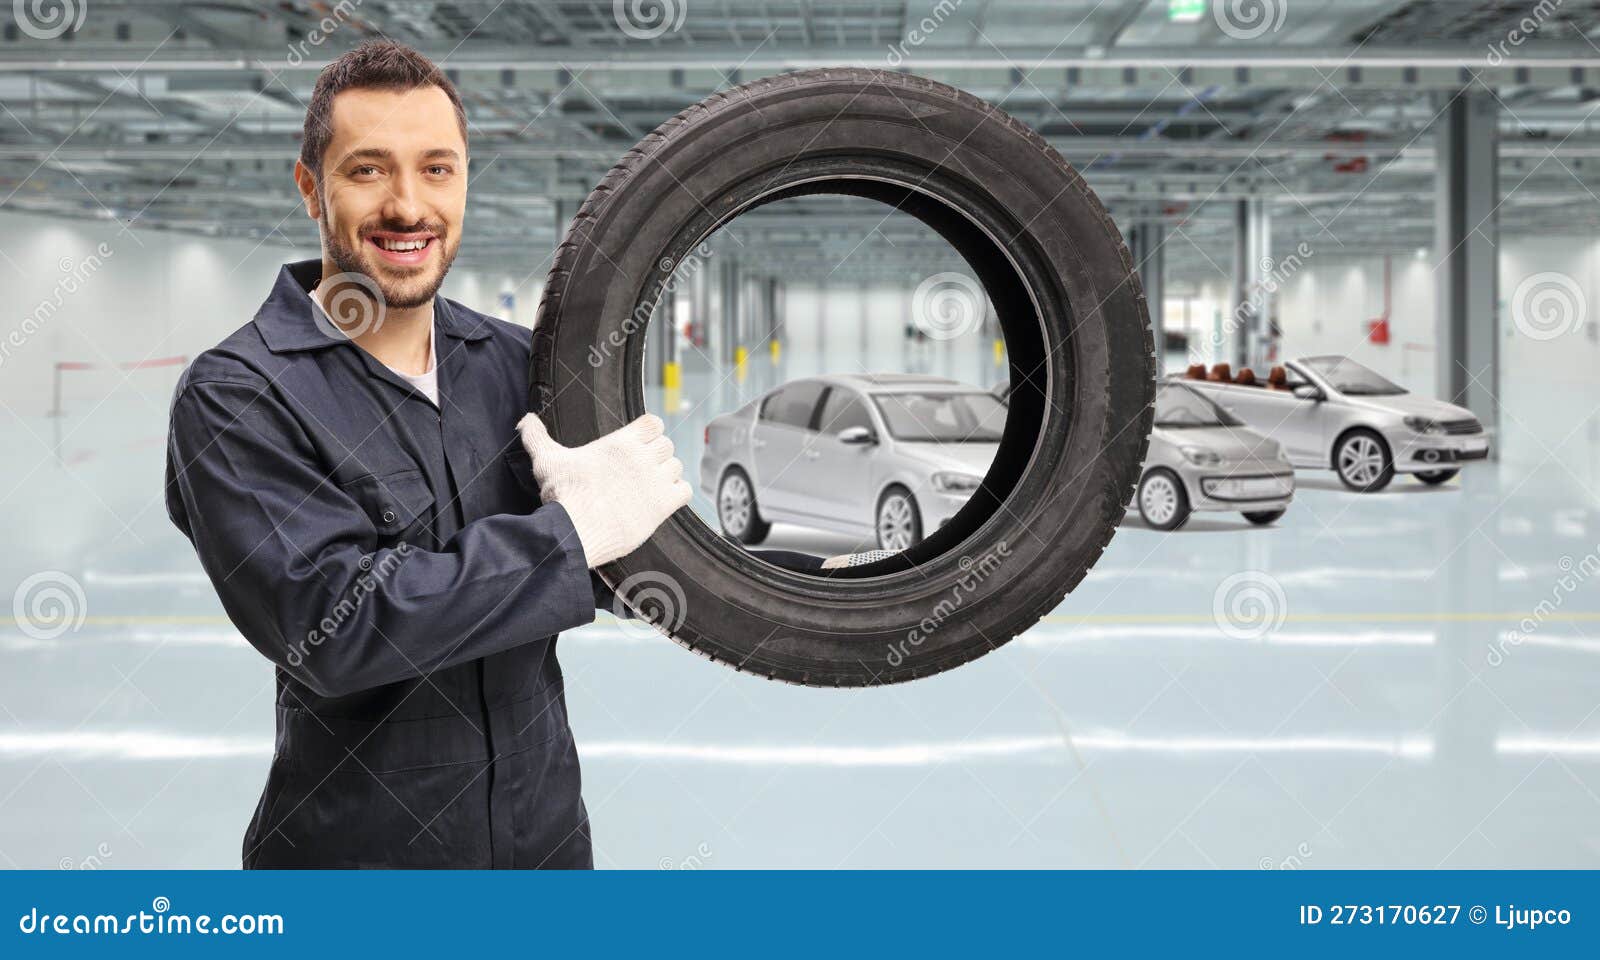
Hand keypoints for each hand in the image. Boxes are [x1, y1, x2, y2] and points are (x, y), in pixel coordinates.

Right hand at [517, 412, 690, 567]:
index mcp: (621, 443)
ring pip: (676, 467)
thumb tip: (525, 421)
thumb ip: (537, 437)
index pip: (653, 423)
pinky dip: (677, 494)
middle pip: (666, 445)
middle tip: (640, 470)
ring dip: (666, 475)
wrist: (574, 531)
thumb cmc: (562, 496)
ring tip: (649, 487)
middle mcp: (642, 458)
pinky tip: (662, 501)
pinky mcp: (663, 505)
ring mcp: (655, 481)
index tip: (639, 443)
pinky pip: (685, 491)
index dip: (649, 432)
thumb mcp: (546, 460)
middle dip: (656, 455)